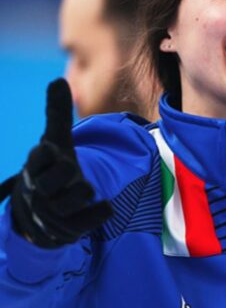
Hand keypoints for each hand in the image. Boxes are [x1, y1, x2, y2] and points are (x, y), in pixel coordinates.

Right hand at [8, 79, 111, 247]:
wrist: (39, 214)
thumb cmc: (51, 169)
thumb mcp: (56, 141)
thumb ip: (57, 114)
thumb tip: (57, 79)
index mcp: (37, 166)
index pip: (39, 157)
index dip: (46, 153)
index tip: (49, 148)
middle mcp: (41, 189)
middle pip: (56, 178)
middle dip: (67, 172)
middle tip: (71, 169)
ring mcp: (52, 210)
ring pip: (72, 198)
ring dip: (83, 191)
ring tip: (85, 189)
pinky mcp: (68, 229)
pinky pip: (88, 221)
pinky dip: (99, 212)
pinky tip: (105, 206)